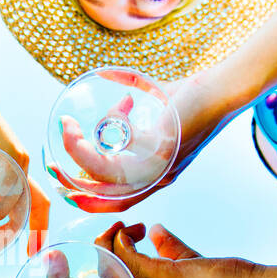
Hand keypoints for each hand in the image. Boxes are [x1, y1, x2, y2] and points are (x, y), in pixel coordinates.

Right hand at [0, 140, 29, 261]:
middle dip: (10, 239)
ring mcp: (18, 162)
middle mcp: (20, 169)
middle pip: (34, 211)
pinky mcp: (9, 156)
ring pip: (10, 208)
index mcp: (9, 172)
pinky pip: (0, 193)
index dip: (30, 230)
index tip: (17, 250)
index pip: (32, 206)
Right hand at [50, 71, 230, 213]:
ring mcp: (160, 164)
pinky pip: (119, 140)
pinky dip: (112, 118)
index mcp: (156, 174)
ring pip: (105, 172)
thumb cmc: (196, 95)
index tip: (66, 183)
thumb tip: (105, 77)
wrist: (224, 89)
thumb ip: (130, 94)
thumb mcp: (157, 103)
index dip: (89, 199)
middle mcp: (158, 176)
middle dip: (72, 182)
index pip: (117, 200)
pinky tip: (126, 100)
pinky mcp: (161, 147)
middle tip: (52, 163)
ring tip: (69, 127)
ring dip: (78, 151)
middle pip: (106, 195)